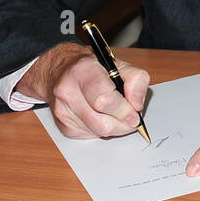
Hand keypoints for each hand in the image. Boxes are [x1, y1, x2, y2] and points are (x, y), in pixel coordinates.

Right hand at [17, 41, 149, 139]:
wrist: (63, 71)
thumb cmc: (94, 68)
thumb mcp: (120, 65)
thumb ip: (136, 80)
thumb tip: (137, 105)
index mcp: (82, 71)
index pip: (103, 100)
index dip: (123, 111)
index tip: (135, 114)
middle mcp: (67, 91)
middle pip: (101, 123)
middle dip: (123, 123)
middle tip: (132, 117)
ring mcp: (62, 110)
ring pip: (98, 132)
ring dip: (115, 127)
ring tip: (118, 114)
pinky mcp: (63, 126)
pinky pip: (91, 135)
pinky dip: (102, 129)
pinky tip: (102, 116)